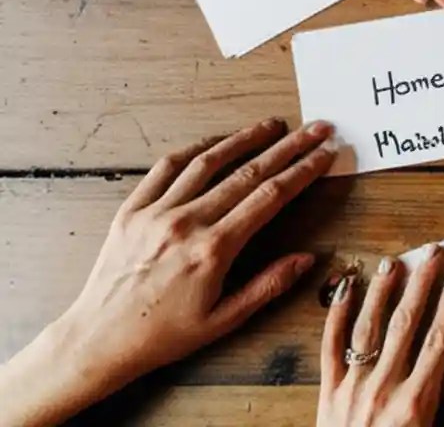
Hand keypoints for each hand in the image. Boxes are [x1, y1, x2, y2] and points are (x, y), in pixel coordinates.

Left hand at [0, 119, 334, 425]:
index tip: (324, 154)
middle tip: (314, 128)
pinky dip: (196, 150)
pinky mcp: (132, 209)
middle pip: (248, 173)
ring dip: (245, 139)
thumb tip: (307, 259)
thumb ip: (268, 286)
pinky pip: (167, 168)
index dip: (303, 171)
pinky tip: (217, 143)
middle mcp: (185, 223)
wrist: (99, 339)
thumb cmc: (163, 335)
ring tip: (272, 125)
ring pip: (209, 162)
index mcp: (213, 250)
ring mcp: (156, 212)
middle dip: (288, 147)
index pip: (270, 197)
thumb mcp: (224, 320)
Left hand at [319, 248, 443, 425]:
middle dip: (422, 285)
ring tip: (394, 261)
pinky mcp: (327, 393)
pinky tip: (346, 288)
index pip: (438, 342)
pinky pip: (331, 346)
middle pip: (406, 325)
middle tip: (434, 254)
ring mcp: (352, 389)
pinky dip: (337, 314)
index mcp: (415, 404)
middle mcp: (383, 389)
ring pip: (368, 328)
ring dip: (382, 291)